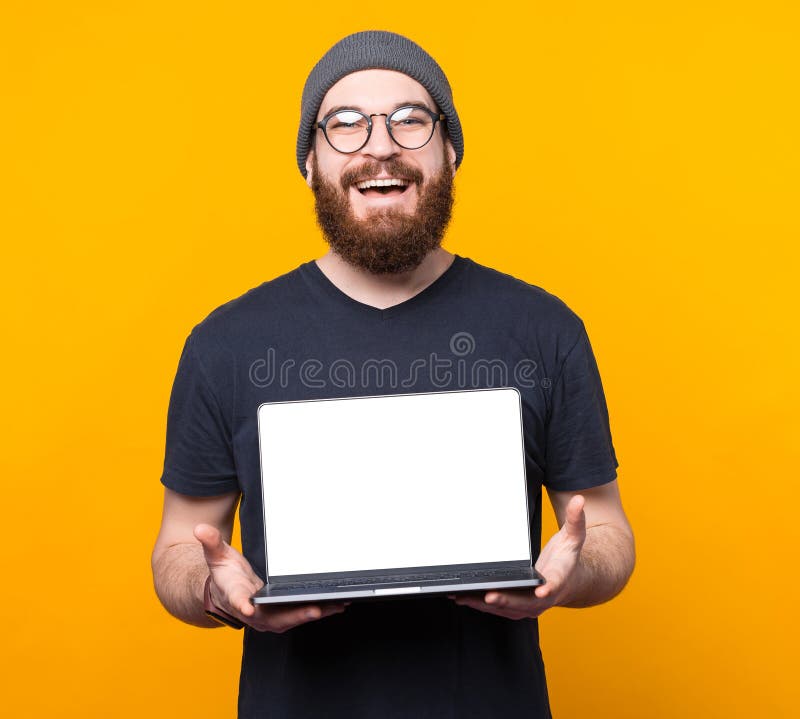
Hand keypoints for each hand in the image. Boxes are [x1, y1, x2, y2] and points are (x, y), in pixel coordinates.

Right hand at [193, 523, 347, 632]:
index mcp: (234, 595)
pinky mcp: (281, 615)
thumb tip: (200, 528)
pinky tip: (337, 604)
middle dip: (294, 615)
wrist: (227, 592)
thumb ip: (211, 542)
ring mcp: (268, 617)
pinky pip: (300, 614)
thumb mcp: (216, 555)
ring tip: (335, 605)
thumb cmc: (225, 575)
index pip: (237, 601)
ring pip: (291, 619)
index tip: (248, 608)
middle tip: (314, 609)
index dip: (243, 605)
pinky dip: (319, 610)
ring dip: (313, 613)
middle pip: (273, 618)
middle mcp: (252, 612)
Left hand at [451, 494, 585, 619]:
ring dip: (486, 605)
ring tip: (464, 597)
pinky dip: (481, 605)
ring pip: (507, 609)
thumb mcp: (573, 536)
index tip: (542, 591)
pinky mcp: (517, 607)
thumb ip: (575, 519)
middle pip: (525, 603)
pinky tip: (463, 597)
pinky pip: (498, 609)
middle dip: (506, 600)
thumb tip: (579, 500)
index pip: (554, 585)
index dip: (548, 589)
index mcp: (558, 580)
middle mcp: (544, 598)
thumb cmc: (567, 558)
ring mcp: (530, 606)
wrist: (569, 580)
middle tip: (489, 595)